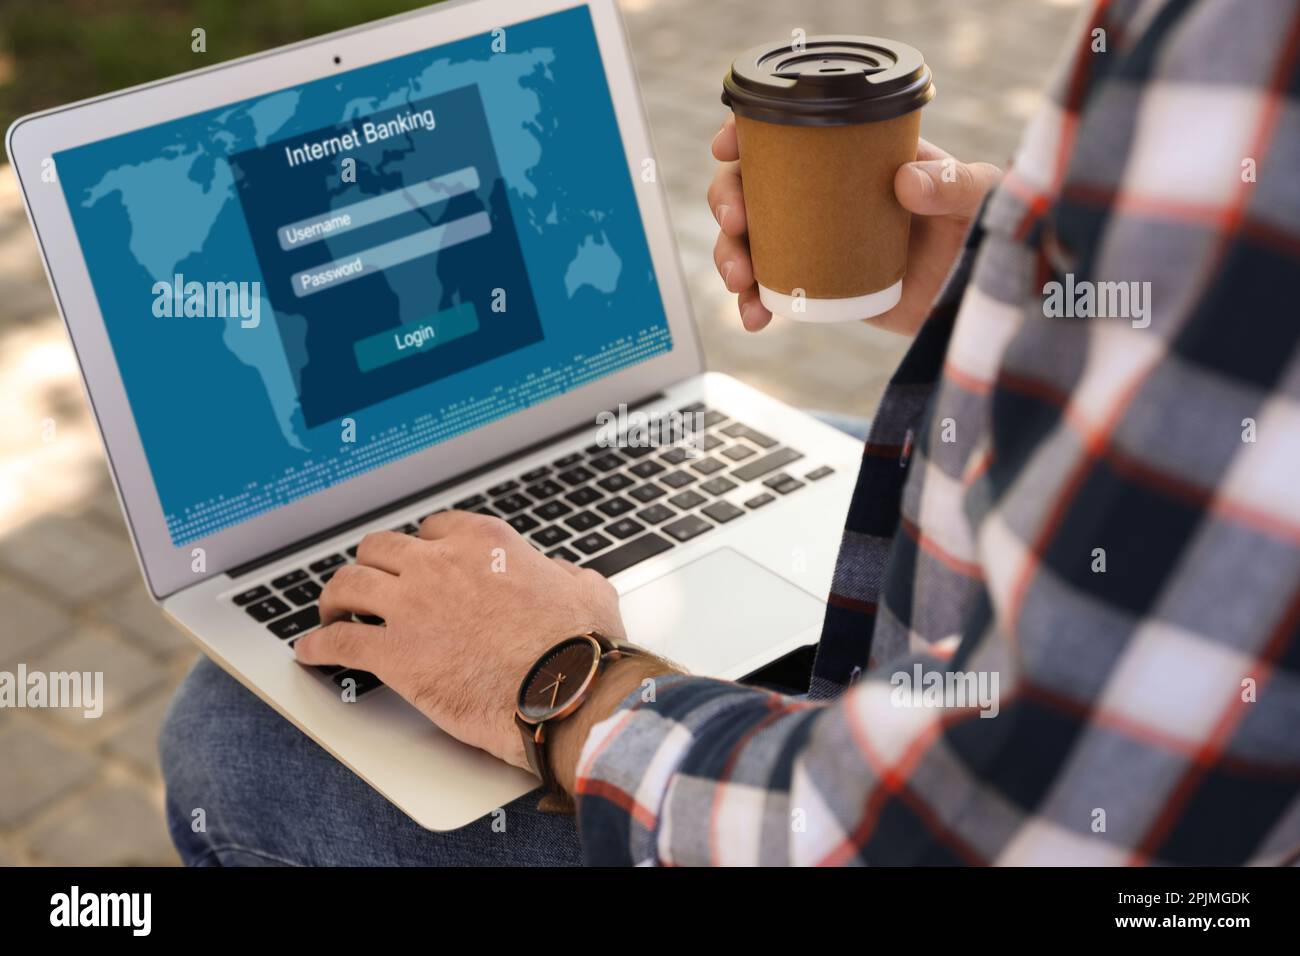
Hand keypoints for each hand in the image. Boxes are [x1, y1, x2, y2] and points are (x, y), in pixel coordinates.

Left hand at [293, 512, 627, 770]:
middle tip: (368, 586)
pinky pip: (337, 643)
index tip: (419, 564)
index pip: (435, 528)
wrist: (566, 693)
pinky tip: (311, 653)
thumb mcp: (588, 590)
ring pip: (348, 584)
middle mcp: (440, 565)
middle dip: (371, 566)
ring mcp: (412, 608)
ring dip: (335, 599)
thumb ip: (564, 575)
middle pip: (380, 549)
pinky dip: (318, 647)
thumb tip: (562, 577)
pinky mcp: (394, 655)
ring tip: (331, 613)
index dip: (423, 547)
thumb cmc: (581, 647)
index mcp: (484, 543)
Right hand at [707, 116, 1002, 335]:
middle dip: (726, 199)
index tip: (727, 147)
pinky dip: (752, 303)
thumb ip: (953, 186)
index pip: (788, 134)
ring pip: (751, 238)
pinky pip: (769, 289)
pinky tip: (754, 318)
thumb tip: (905, 183)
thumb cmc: (981, 230)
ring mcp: (814, 240)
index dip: (746, 134)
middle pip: (752, 184)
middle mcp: (823, 194)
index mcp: (852, 156)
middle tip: (735, 222)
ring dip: (730, 254)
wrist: (976, 296)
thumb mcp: (977, 197)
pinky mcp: (816, 284)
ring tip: (739, 280)